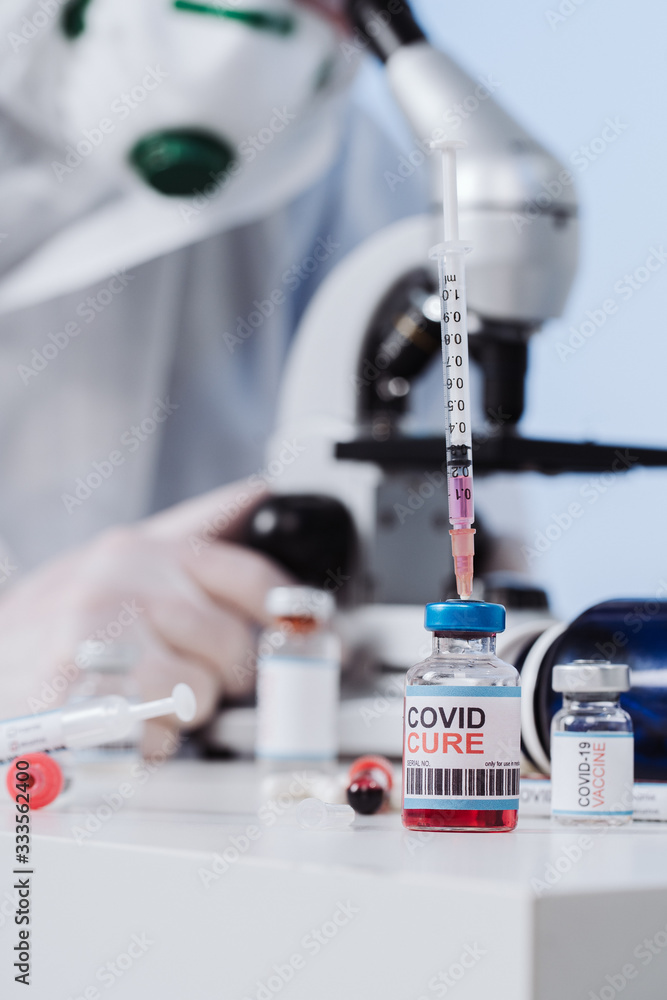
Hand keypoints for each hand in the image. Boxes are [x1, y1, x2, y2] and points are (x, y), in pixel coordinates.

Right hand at [0, 479, 290, 752]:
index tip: (290, 629)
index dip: (278, 610)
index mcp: (137, 549)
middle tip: (180, 677)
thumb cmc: (47, 623)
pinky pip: (161, 731)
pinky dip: (151, 742)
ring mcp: (103, 636)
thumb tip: (255, 494)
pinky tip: (121, 725)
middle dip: (218, 675)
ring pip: (202, 691)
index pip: (244, 573)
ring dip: (182, 712)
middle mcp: (123, 583)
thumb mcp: (111, 563)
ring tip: (138, 699)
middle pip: (231, 642)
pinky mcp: (89, 693)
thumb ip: (187, 530)